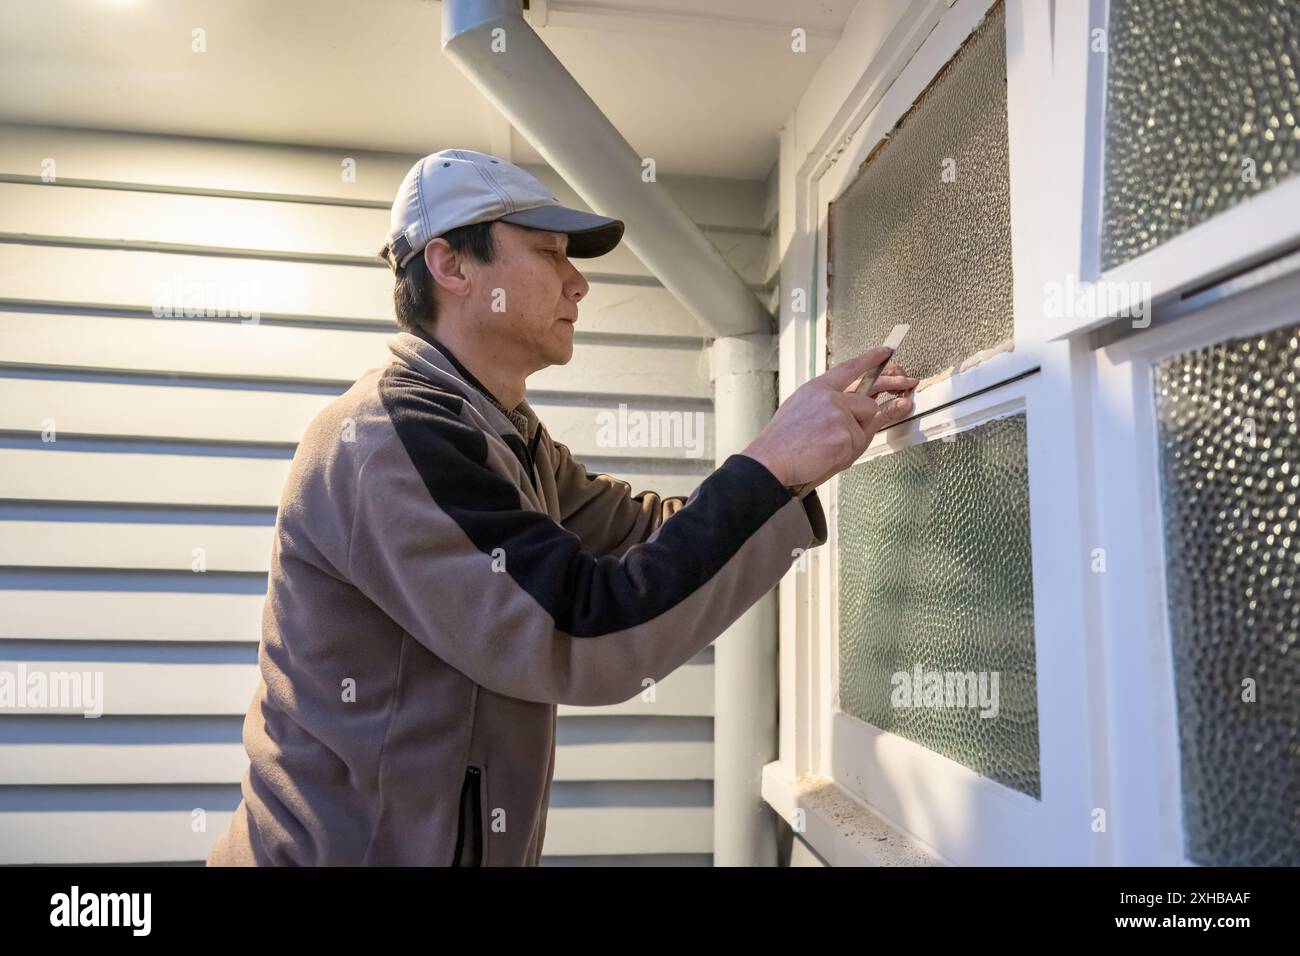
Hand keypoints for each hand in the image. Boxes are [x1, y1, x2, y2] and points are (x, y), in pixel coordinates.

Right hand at [741, 348, 917, 492]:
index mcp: (817, 388)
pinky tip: (829, 453)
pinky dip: (849, 450)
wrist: (770, 460)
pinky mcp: (846, 435)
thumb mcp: (802, 410)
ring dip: (856, 434)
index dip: (870, 359)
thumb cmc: (782, 442)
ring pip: (867, 421)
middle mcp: (830, 397)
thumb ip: (828, 404)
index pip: (850, 368)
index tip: (886, 353)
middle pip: (870, 395)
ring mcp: (839, 414)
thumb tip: (856, 405)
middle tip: (907, 382)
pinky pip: (861, 441)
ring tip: (831, 445)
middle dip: (893, 386)